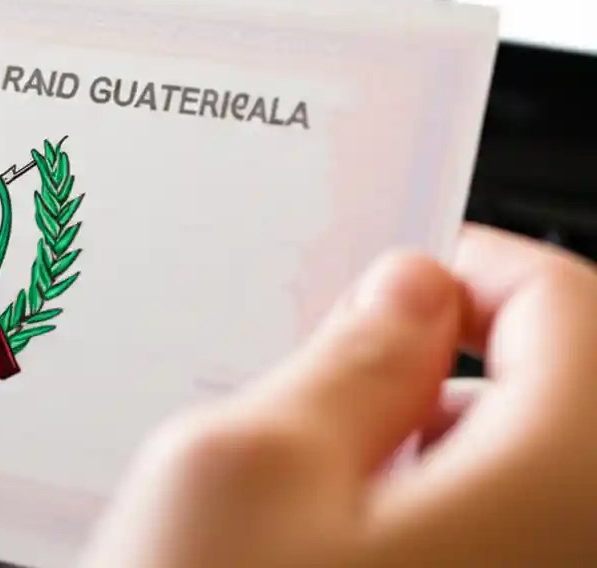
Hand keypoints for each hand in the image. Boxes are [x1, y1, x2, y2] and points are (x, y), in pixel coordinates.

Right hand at [81, 224, 596, 566]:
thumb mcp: (242, 466)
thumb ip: (342, 358)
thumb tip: (405, 296)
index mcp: (561, 490)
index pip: (567, 302)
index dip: (461, 266)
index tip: (378, 281)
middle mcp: (578, 549)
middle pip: (541, 395)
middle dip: (418, 375)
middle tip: (304, 401)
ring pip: (507, 479)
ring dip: (406, 458)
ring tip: (288, 503)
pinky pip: (481, 538)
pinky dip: (412, 521)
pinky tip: (306, 556)